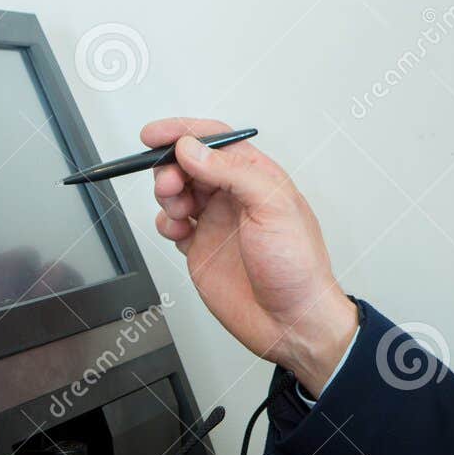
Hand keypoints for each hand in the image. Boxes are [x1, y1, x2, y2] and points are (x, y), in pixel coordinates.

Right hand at [141, 117, 358, 392]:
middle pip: (191, 164)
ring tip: (176, 209)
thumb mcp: (274, 207)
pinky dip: (164, 222)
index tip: (155, 135)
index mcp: (259, 178)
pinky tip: (175, 230)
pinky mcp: (202, 249)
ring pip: (178, 192)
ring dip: (167, 193)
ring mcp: (217, 222)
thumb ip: (232, 172)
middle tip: (168, 183)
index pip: (216, 141)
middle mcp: (236, 197)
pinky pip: (173, 225)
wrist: (292, 322)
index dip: (184, 132)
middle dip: (171, 166)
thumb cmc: (298, 267)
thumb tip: (193, 149)